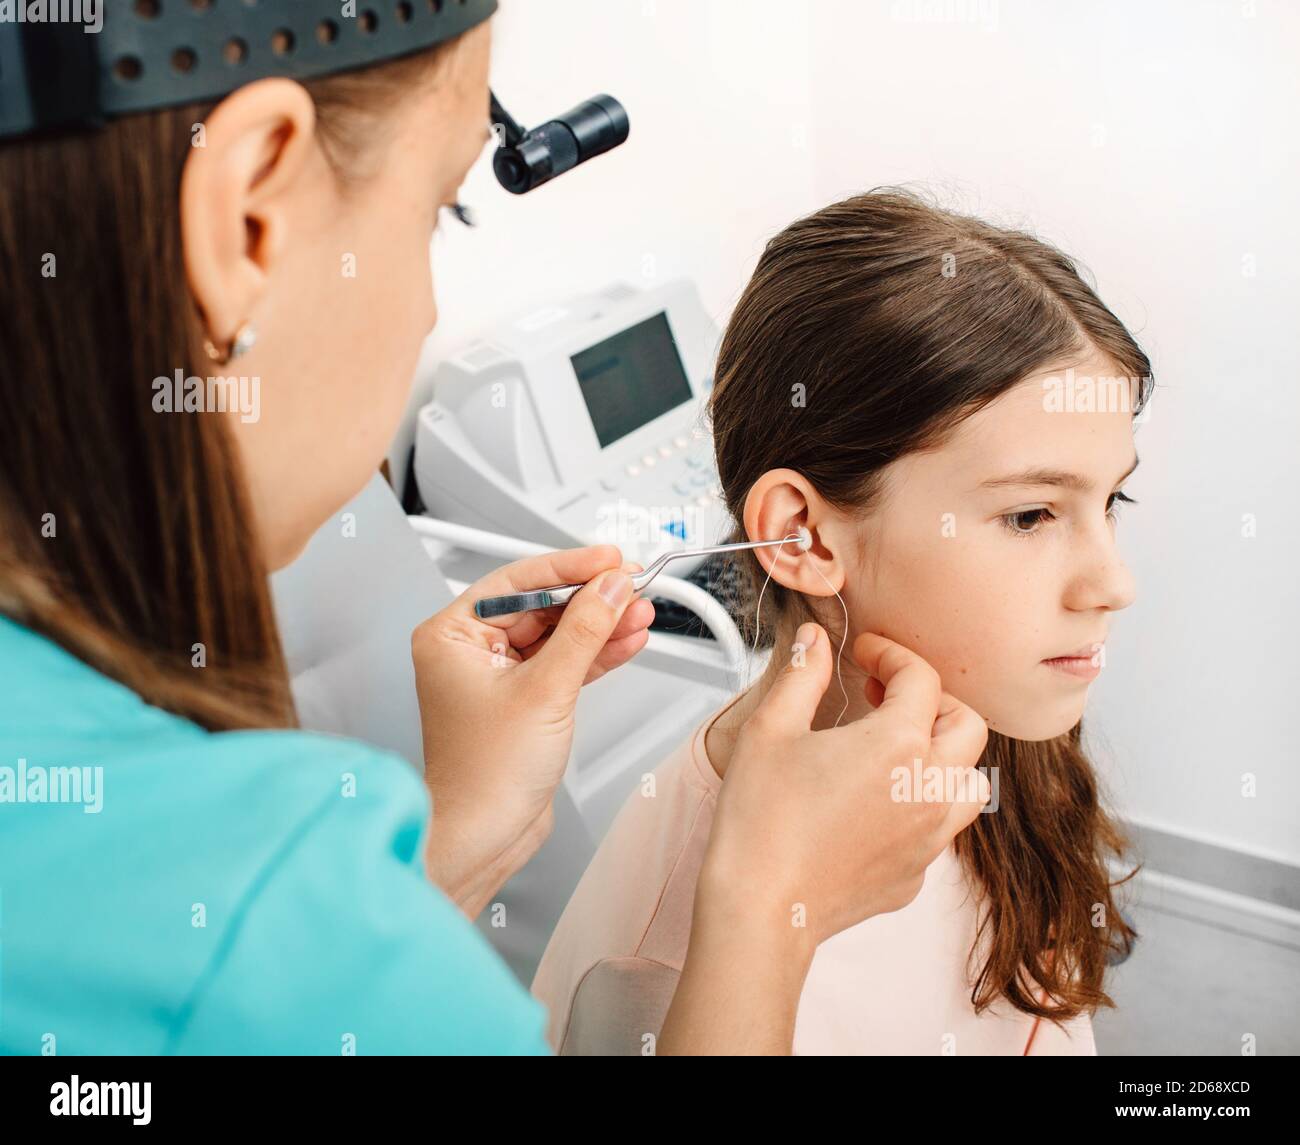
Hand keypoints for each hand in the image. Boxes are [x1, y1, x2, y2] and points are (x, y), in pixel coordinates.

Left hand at [411, 545, 653, 914]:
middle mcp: (469, 651)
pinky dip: (595, 653)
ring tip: (640, 610)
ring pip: (558, 635)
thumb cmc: (484, 777)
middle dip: (592, 598)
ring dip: (600, 624)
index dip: (570, 568)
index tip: (609, 559)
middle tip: (633, 584)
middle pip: (542, 607)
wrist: (483, 837)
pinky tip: (626, 639)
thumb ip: (584, 631)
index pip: (518, 583)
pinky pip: (563, 663)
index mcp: (451, 635)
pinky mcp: (522, 701)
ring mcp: (497, 677)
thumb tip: (610, 587)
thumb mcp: (545, 691)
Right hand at [661, 625, 987, 1053]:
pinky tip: (875, 804)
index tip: (866, 653)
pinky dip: (922, 805)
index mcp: (898, 744)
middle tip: (885, 697)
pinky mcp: (916, 874)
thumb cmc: (761, 821)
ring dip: (941, 755)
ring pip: (968, 782)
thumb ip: (802, 673)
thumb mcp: (770, 728)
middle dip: (931, 701)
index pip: (921, 677)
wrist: (761, 908)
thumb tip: (815, 641)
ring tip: (893, 750)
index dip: (892, 655)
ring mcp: (929, 838)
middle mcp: (928, 790)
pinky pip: (940, 828)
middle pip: (966, 724)